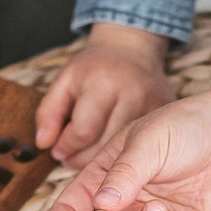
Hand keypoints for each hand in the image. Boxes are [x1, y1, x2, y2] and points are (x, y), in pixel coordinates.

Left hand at [35, 24, 172, 163]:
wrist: (133, 48)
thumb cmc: (95, 67)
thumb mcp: (65, 81)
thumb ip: (48, 112)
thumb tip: (44, 144)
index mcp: (104, 83)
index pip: (84, 131)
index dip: (66, 147)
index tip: (57, 151)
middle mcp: (133, 94)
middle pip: (106, 146)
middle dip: (81, 158)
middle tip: (69, 158)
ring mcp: (154, 105)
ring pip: (126, 153)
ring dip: (103, 162)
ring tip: (88, 155)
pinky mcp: (166, 114)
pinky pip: (144, 147)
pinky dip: (125, 155)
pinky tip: (113, 151)